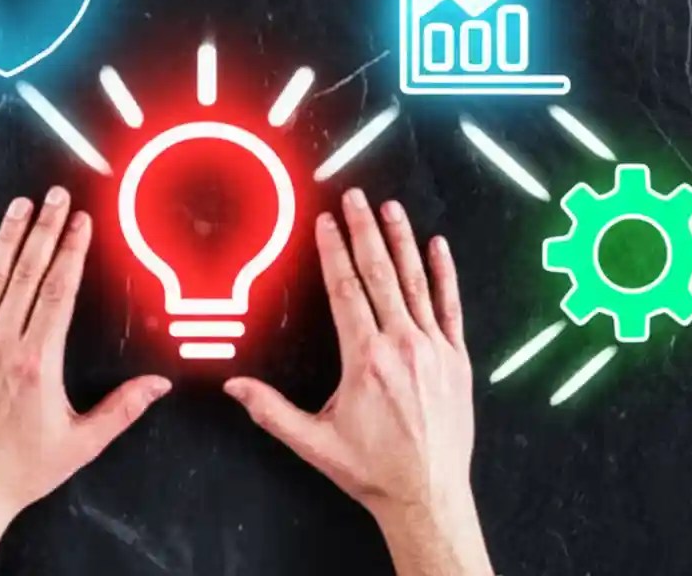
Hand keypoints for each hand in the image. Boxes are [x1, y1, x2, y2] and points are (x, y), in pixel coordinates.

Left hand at [0, 188, 171, 575]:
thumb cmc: (22, 470)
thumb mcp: (81, 443)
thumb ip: (123, 408)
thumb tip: (160, 385)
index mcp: (38, 361)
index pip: (58, 291)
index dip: (71, 250)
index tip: (79, 221)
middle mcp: (1, 345)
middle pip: (28, 273)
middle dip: (44, 229)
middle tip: (55, 195)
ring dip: (9, 237)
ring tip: (21, 203)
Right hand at [224, 189, 492, 575]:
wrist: (428, 495)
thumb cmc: (371, 470)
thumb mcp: (314, 442)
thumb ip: (271, 410)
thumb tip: (233, 385)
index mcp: (366, 359)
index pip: (346, 291)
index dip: (334, 252)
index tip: (327, 222)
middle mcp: (403, 346)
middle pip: (380, 275)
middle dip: (365, 231)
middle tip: (355, 197)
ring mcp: (435, 350)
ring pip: (416, 283)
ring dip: (402, 241)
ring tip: (390, 208)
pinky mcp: (457, 360)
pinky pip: (450, 307)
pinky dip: (444, 274)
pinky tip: (438, 246)